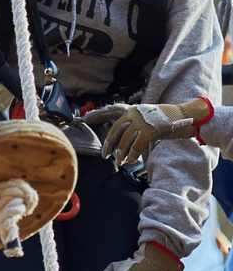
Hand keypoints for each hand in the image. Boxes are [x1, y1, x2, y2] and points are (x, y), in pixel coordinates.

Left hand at [83, 98, 209, 167]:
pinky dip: (132, 155)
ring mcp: (142, 121)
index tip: (84, 119)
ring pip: (125, 140)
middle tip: (104, 155)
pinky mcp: (150, 130)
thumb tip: (122, 136)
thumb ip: (134, 124)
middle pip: (115, 130)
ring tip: (119, 162)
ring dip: (121, 154)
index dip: (97, 115)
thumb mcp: (147, 118)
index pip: (110, 111)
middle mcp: (134, 113)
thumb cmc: (167, 120)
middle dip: (109, 144)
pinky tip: (130, 161)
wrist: (187, 117)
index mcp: (132, 109)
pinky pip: (136, 146)